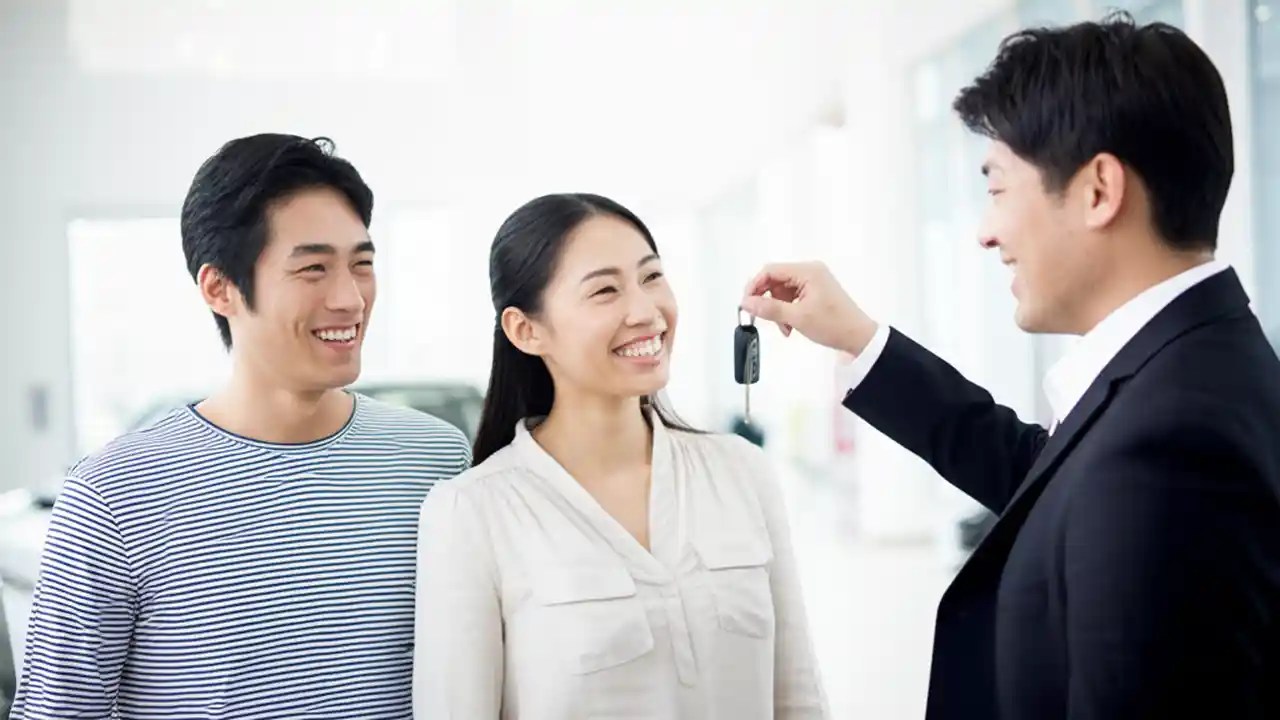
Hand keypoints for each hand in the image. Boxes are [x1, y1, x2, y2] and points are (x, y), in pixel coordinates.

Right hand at [740, 261, 878, 355]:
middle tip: (764, 319)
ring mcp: (813, 282)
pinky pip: (792, 298)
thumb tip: (745, 303)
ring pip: (782, 292)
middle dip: (768, 301)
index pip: (770, 271)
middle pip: (776, 281)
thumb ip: (769, 308)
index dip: (755, 286)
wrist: (859, 338)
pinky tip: (790, 327)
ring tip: (785, 329)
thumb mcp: (798, 317)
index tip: (746, 304)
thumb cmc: (832, 325)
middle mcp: (810, 271)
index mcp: (807, 271)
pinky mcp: (815, 292)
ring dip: (778, 310)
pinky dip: (787, 312)